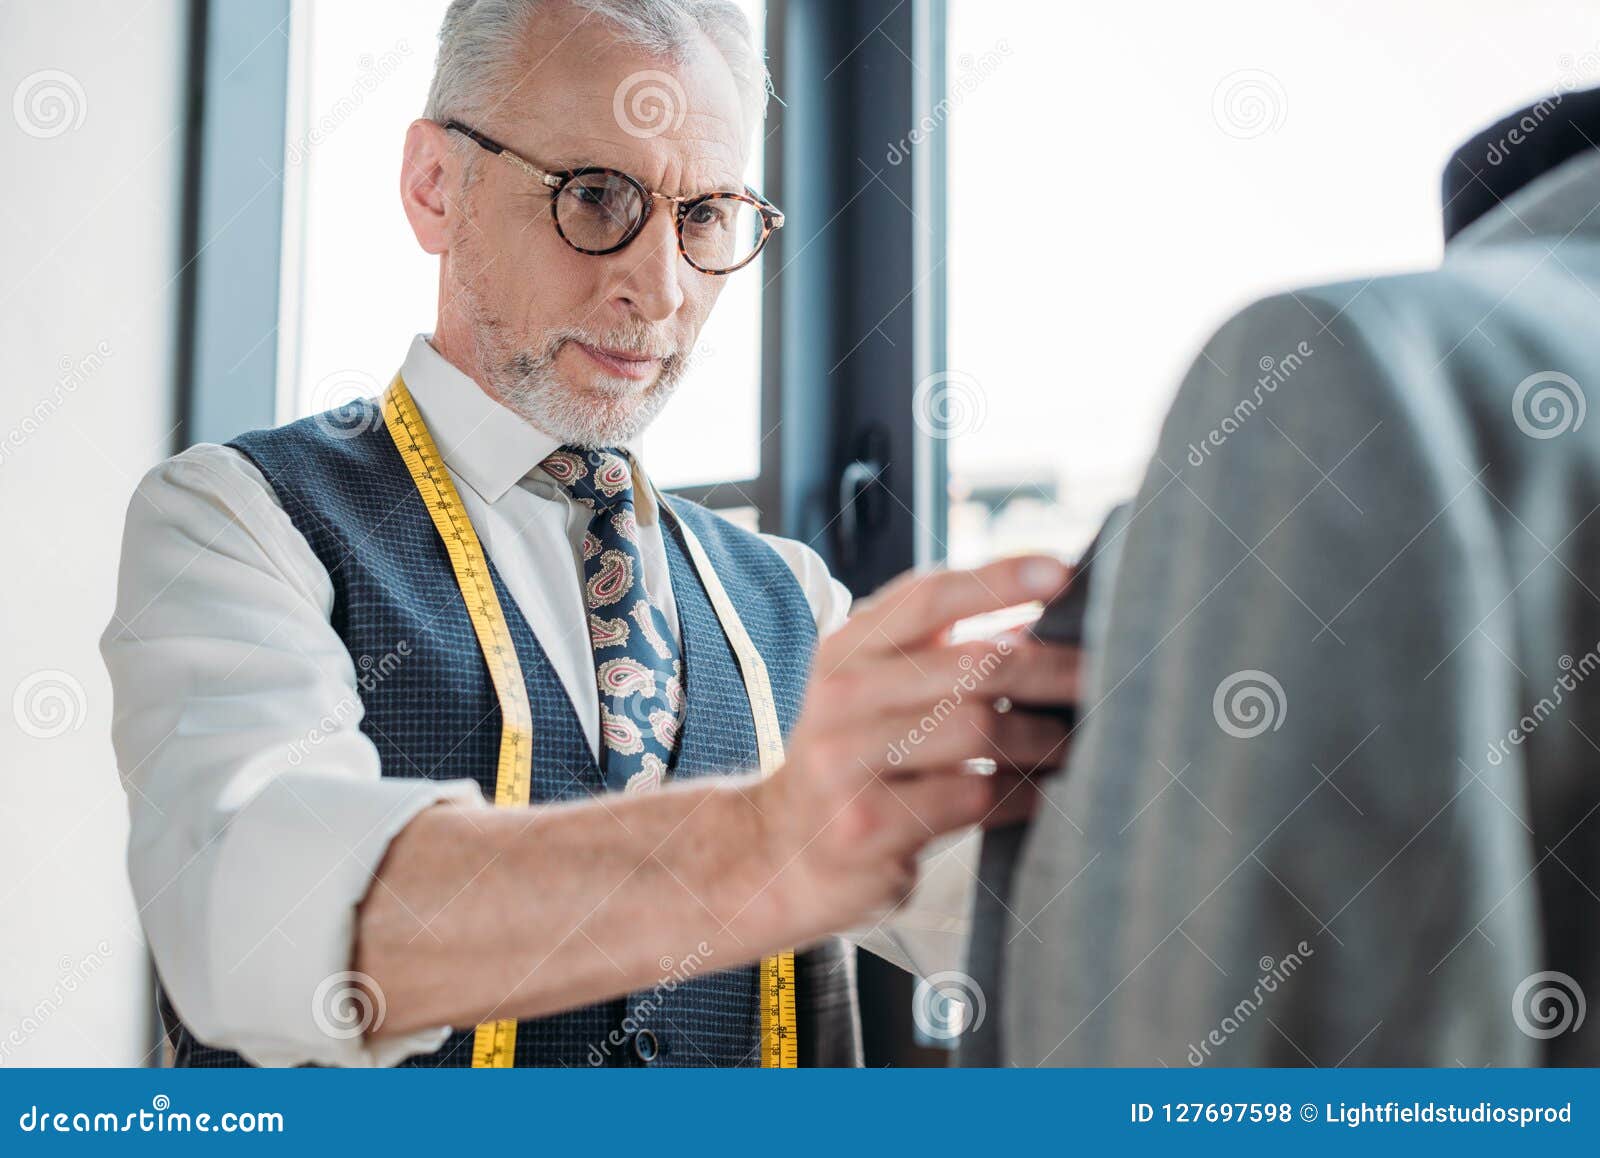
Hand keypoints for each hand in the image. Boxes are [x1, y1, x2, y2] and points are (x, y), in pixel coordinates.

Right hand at [753, 555, 1081, 939]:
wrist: (770, 855)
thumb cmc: (844, 764)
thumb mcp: (862, 693)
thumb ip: (929, 653)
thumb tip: (1035, 620)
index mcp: (842, 651)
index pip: (928, 597)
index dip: (1001, 579)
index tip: (1064, 573)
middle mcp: (838, 698)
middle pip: (973, 664)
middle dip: (1053, 667)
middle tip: (1102, 676)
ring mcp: (846, 764)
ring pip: (981, 729)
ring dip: (1045, 737)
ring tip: (1074, 741)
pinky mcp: (868, 826)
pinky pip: (976, 797)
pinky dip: (1024, 793)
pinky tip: (1041, 793)